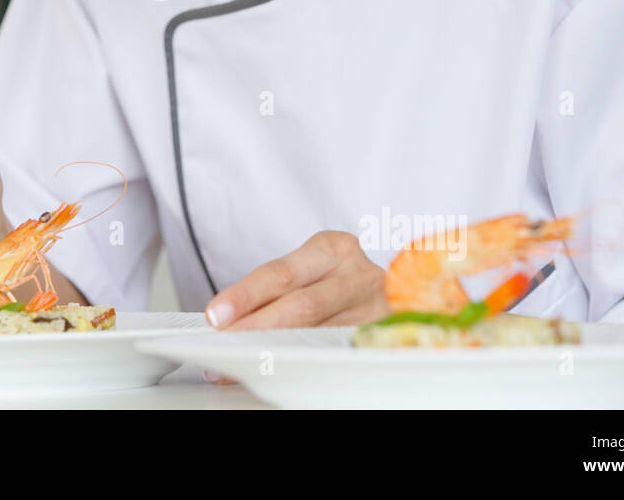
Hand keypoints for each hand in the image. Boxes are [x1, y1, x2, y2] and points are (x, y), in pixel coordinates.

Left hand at [200, 231, 390, 384]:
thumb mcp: (313, 271)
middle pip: (301, 306)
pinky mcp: (385, 338)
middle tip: (225, 345)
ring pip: (320, 337)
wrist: (406, 289)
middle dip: (257, 328)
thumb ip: (277, 291)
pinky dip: (307, 366)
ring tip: (244, 365)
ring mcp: (376, 310)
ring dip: (276, 353)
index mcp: (332, 250)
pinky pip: (339, 355)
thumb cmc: (339, 282)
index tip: (217, 314)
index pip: (281, 273)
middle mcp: (357, 276)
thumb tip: (227, 321)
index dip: (246, 295)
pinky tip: (285, 373)